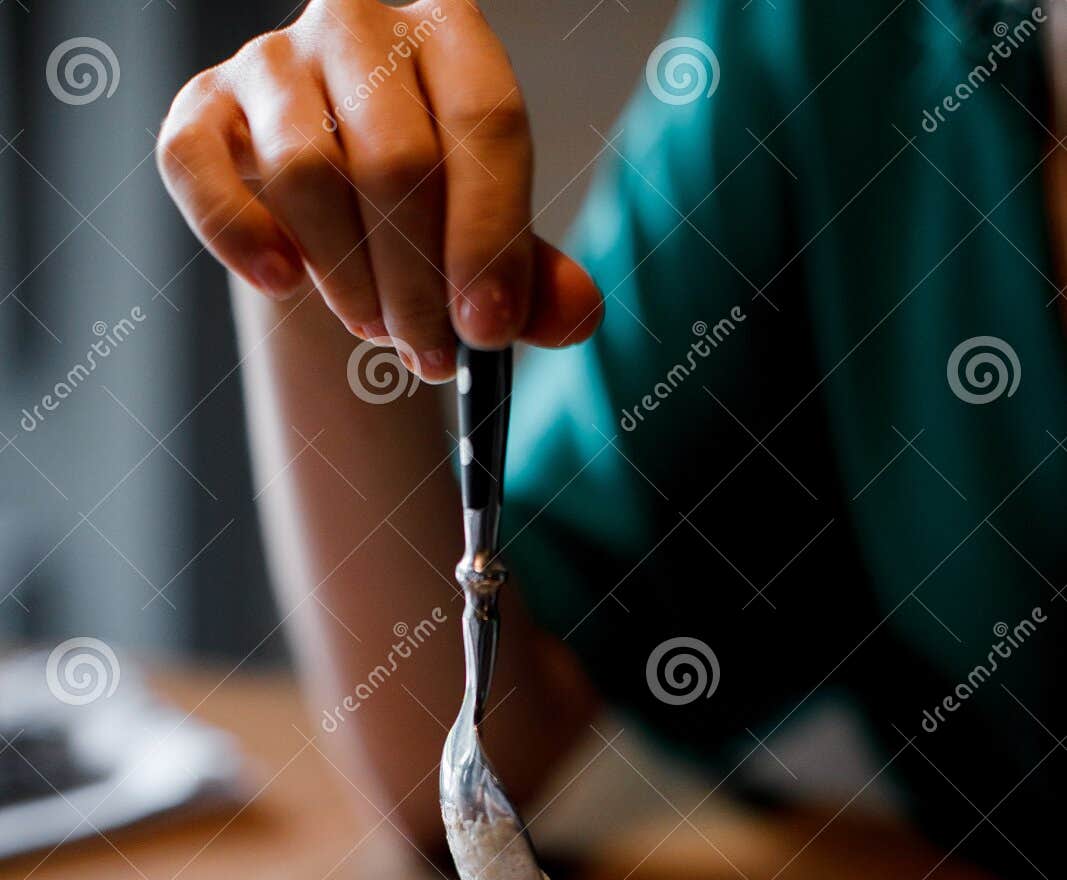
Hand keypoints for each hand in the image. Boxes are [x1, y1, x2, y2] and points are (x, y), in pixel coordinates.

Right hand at [156, 0, 601, 377]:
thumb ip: (533, 278)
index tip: (486, 329)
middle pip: (396, 157)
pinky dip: (239, 235)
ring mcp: (272, 61)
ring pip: (306, 170)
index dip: (488, 237)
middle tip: (430, 355)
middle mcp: (359, 25)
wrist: (331, 205)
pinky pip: (197, 166)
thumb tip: (580, 316)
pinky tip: (280, 283)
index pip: (486, 122)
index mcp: (451, 37)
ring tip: (374, 326)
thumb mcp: (485, 243)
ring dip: (345, 276)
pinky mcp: (202, 109)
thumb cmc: (423, 215)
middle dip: (417, 281)